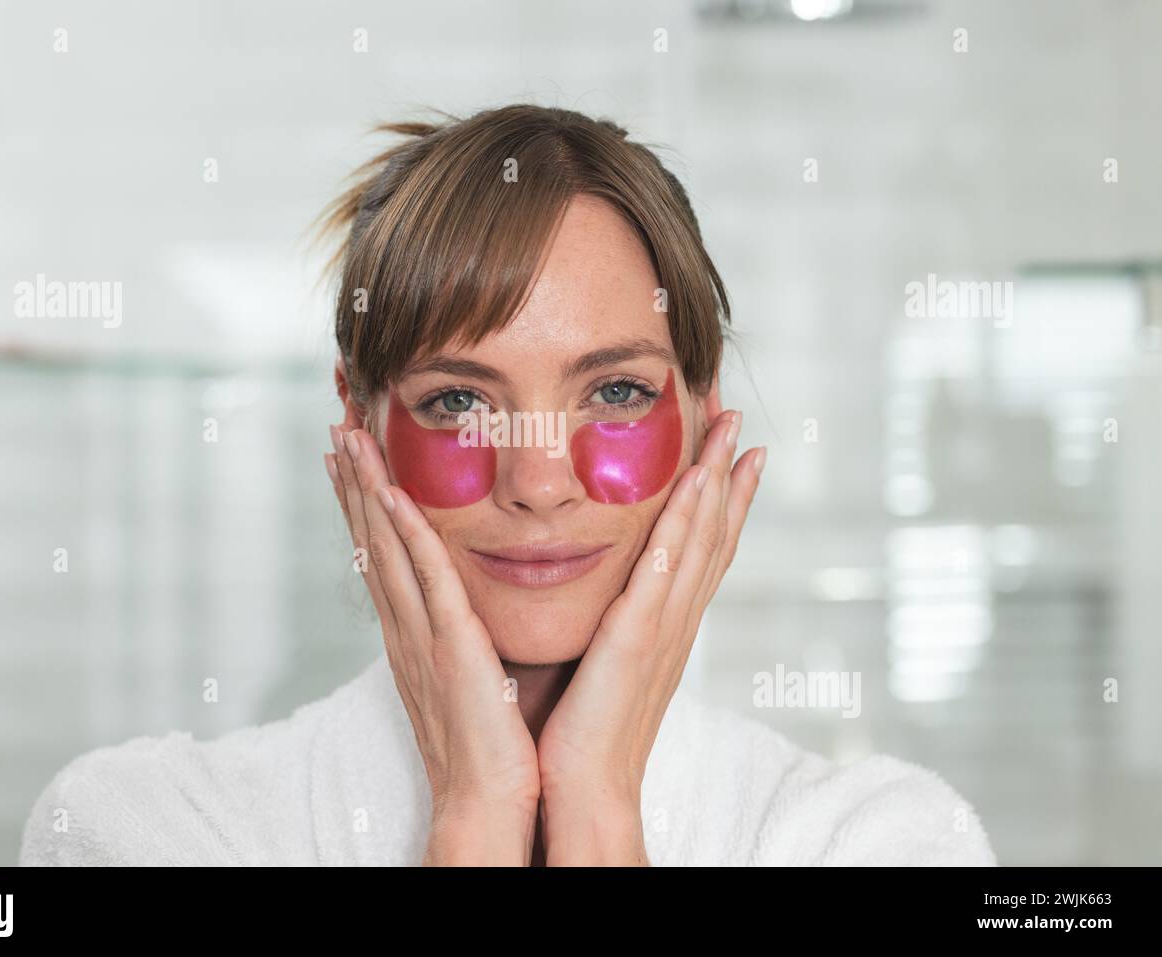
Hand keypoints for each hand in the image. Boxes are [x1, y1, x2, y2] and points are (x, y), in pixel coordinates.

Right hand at [326, 424, 540, 865]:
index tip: (354, 453)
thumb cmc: (491, 743)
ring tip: (347, 436)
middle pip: (370, 538)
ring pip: (385, 547)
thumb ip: (468, 634)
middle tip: (337, 423)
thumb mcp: (474, 674)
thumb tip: (477, 606)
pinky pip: (425, 578)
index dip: (365, 501)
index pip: (382, 552)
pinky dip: (404, 534)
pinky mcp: (449, 645)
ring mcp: (421, 634)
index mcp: (413, 632)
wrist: (487, 800)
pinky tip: (393, 493)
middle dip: (352, 479)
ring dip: (365, 489)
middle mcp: (405, 626)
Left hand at [536, 410, 764, 865]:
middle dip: (729, 473)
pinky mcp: (638, 641)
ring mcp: (663, 628)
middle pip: (714, 534)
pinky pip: (667, 571)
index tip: (729, 449)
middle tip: (739, 417)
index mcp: (664, 625)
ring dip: (718, 483)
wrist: (584, 791)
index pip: (700, 549)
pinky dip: (685, 525)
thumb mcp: (599, 662)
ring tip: (730, 432)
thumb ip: (606, 622)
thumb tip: (596, 591)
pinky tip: (695, 484)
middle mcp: (675, 621)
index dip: (719, 497)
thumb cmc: (581, 732)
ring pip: (701, 542)